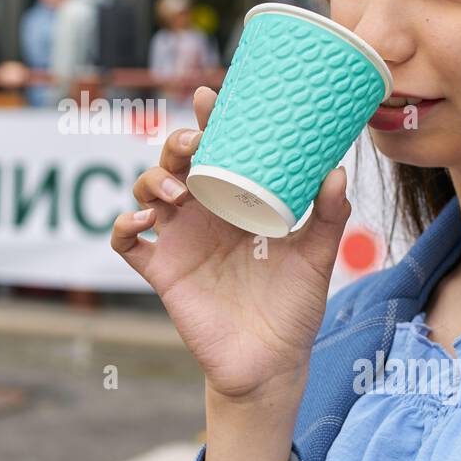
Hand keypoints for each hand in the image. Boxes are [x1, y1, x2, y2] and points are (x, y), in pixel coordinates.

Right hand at [110, 86, 352, 399]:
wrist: (272, 362)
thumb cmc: (293, 308)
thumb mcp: (316, 258)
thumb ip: (327, 217)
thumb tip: (336, 173)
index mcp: (235, 202)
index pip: (217, 150)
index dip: (208, 120)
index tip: (211, 98)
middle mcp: (202, 215)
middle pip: (174, 162)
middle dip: (176, 143)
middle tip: (197, 143)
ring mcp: (178, 241)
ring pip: (145, 192)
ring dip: (153, 180)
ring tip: (179, 191)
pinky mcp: (161, 272)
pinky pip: (126, 243)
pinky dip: (125, 225)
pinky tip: (144, 220)